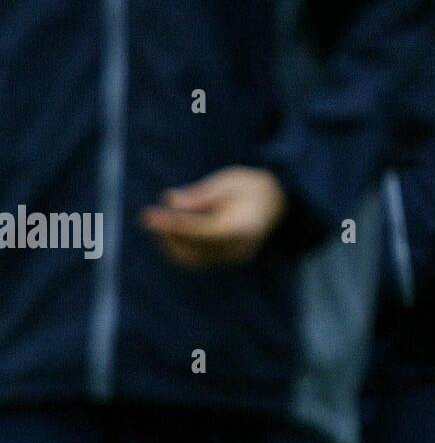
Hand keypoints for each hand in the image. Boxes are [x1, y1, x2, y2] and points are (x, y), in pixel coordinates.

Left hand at [142, 166, 287, 267]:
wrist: (277, 203)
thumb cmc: (252, 187)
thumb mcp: (229, 181)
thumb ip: (201, 194)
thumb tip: (170, 201)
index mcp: (245, 228)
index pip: (202, 231)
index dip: (174, 224)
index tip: (150, 216)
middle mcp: (239, 249)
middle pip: (194, 248)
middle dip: (169, 233)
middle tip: (150, 215)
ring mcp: (232, 258)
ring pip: (191, 258)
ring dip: (171, 241)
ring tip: (161, 219)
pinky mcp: (225, 260)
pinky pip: (196, 259)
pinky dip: (179, 246)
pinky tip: (170, 229)